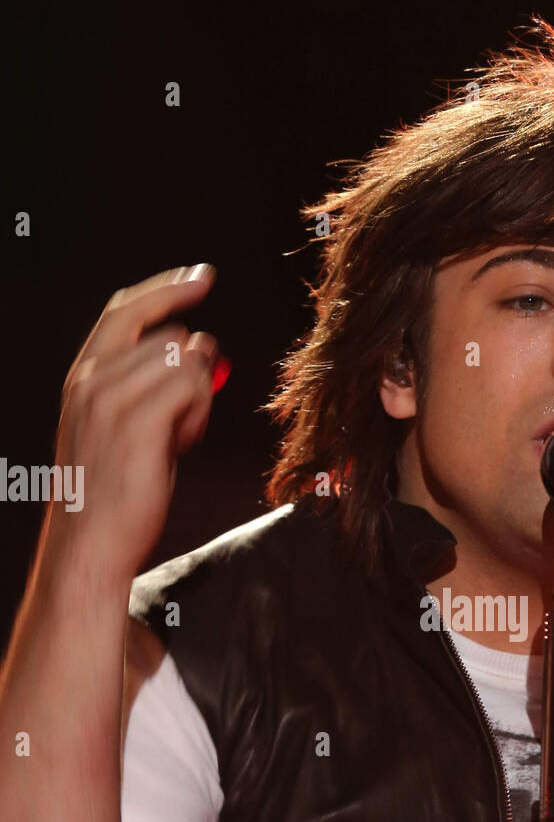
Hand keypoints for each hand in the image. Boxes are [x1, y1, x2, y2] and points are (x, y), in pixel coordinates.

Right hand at [43, 263, 221, 581]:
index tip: (201, 277)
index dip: (166, 288)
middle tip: (187, 418)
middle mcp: (91, 379)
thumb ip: (155, 389)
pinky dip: (199, 413)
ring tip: (178, 439)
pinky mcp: (137, 420)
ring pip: (185, 359)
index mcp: (83, 377)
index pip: (126, 310)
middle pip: (168, 335)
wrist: (89, 543)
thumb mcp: (126, 429)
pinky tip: (183, 442)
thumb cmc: (111, 496)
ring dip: (198, 398)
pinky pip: (191, 385)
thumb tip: (203, 351)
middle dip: (193, 368)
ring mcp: (111, 398)